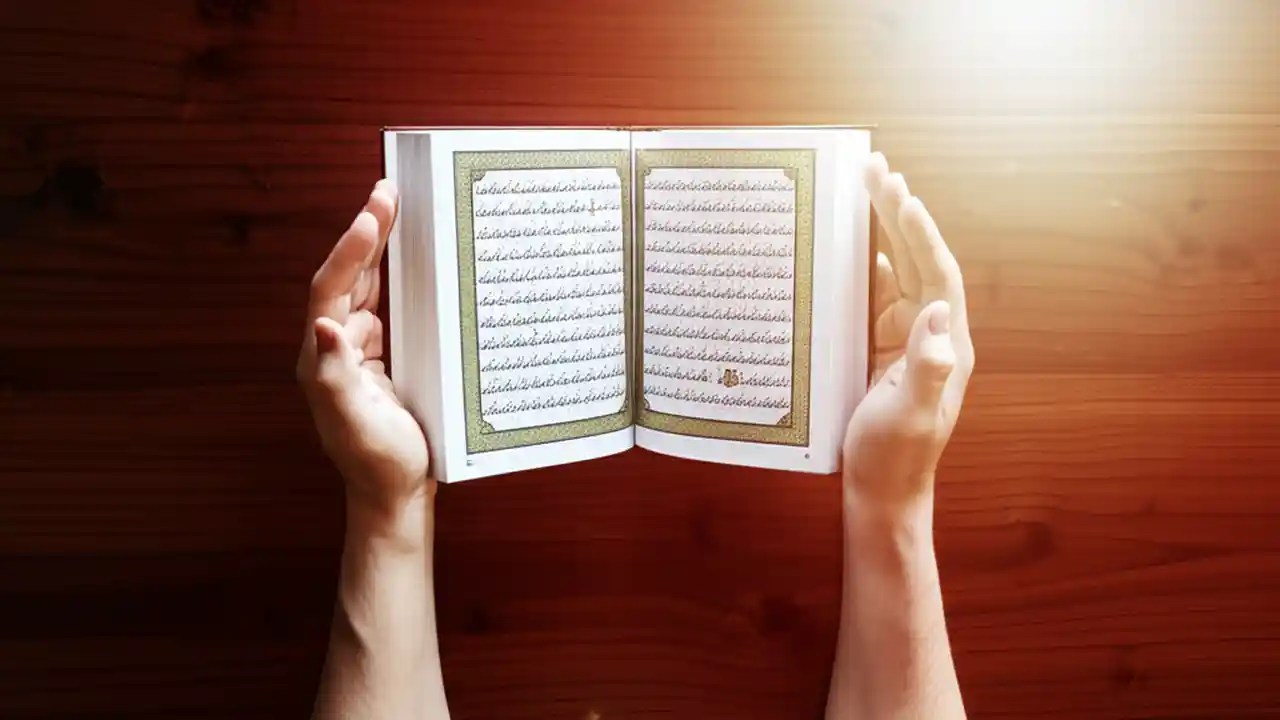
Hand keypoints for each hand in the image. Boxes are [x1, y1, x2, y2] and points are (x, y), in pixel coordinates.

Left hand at [296, 180, 430, 515]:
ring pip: (367, 287)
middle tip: (389, 190)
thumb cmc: (379, 463)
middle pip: (347, 277)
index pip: (329, 290)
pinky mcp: (384, 357)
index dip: (349, 250)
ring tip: (401, 208)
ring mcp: (360, 351)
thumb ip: (335, 376)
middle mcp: (337, 347)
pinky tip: (419, 260)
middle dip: (366, 233)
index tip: (373, 213)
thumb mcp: (356, 424)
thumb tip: (321, 326)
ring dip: (382, 249)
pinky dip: (401, 279)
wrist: (396, 495)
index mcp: (323, 358)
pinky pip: (389, 307)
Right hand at [843, 153, 974, 508]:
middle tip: (875, 169)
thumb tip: (938, 310)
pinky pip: (871, 296)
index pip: (937, 275)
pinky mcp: (880, 347)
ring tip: (861, 189)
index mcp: (946, 345)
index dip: (920, 233)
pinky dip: (859, 265)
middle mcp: (930, 333)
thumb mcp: (910, 418)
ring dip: (880, 231)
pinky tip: (845, 245)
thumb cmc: (896, 459)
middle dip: (898, 214)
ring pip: (895, 271)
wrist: (881, 491)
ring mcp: (905, 338)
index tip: (900, 196)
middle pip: (916, 260)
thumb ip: (926, 367)